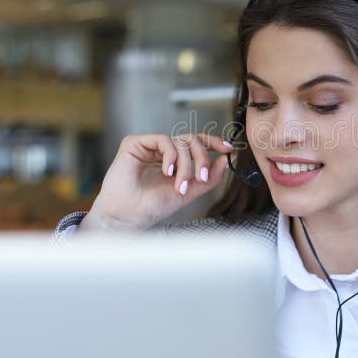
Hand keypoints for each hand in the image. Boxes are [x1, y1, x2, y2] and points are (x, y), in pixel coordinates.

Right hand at [79, 133, 232, 232]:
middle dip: (201, 158)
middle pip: (191, 140)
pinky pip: (162, 139)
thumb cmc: (152, 207)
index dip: (213, 142)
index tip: (229, 148)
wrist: (128, 218)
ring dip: (186, 165)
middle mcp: (161, 151)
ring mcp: (148, 147)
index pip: (196, 144)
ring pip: (179, 141)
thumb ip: (208, 177)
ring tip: (180, 185)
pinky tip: (168, 172)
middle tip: (201, 177)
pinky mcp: (134, 144)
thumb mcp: (189, 193)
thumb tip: (227, 160)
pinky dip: (171, 156)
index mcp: (173, 161)